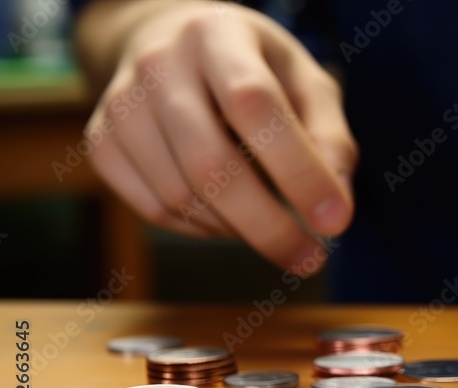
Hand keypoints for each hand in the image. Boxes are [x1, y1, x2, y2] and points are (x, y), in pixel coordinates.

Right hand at [84, 2, 356, 271]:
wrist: (173, 42)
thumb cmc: (257, 70)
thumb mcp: (306, 84)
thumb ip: (329, 140)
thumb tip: (334, 208)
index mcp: (219, 36)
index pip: (254, 107)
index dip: (297, 171)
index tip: (335, 222)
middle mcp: (159, 64)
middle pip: (209, 164)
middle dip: (268, 226)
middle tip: (310, 260)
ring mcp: (121, 103)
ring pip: (179, 196)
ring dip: (236, 229)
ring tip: (270, 223)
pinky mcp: (102, 141)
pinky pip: (152, 208)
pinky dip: (199, 228)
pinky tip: (228, 215)